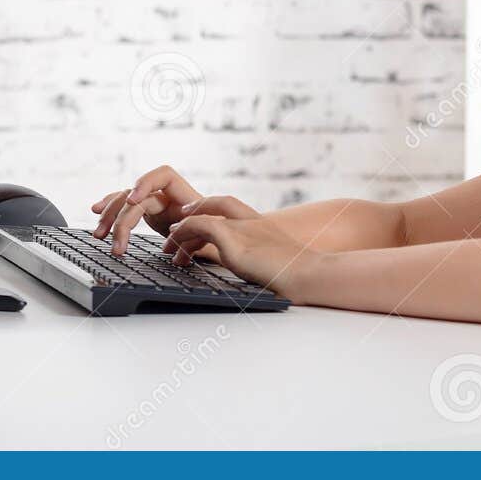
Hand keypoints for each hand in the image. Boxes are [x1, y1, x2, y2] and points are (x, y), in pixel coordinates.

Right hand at [90, 164, 259, 255]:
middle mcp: (171, 196)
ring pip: (127, 202)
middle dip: (122, 218)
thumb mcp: (219, 237)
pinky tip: (96, 212)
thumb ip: (205, 229)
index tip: (134, 201)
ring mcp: (159, 203)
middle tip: (115, 243)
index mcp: (188, 196)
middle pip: (138, 196)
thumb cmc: (226, 240)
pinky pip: (126, 207)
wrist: (227, 246)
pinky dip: (111, 209)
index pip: (165, 175)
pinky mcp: (151, 214)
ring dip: (110, 217)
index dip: (146, 183)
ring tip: (99, 235)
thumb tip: (188, 229)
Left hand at [162, 213, 324, 302]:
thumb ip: (262, 259)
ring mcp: (242, 228)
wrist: (310, 274)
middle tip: (174, 228)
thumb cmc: (299, 275)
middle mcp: (250, 221)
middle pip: (215, 204)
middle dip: (192, 211)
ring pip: (201, 216)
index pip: (230, 207)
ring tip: (169, 249)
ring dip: (181, 231)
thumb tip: (259, 273)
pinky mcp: (234, 240)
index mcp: (262, 224)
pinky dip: (183, 234)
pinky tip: (176, 248)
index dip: (209, 209)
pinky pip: (200, 225)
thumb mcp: (277, 261)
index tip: (194, 218)